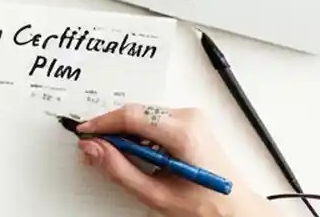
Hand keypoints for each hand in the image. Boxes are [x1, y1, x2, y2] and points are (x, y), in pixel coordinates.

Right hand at [76, 105, 277, 216]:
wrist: (235, 209)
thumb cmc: (207, 206)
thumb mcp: (156, 195)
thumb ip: (120, 170)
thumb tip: (95, 149)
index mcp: (183, 134)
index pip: (132, 116)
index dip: (102, 124)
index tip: (85, 133)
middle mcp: (189, 118)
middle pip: (136, 113)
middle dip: (111, 129)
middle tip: (93, 148)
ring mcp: (191, 118)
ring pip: (143, 115)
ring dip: (124, 132)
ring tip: (114, 156)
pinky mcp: (189, 122)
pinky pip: (153, 120)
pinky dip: (138, 133)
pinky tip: (134, 153)